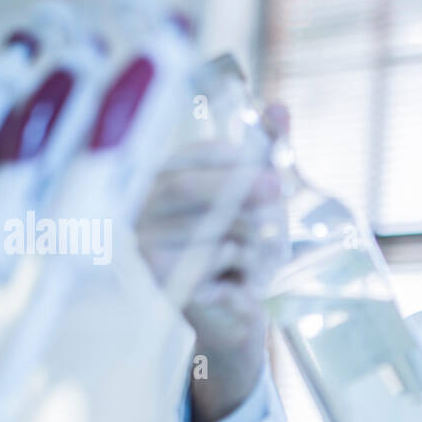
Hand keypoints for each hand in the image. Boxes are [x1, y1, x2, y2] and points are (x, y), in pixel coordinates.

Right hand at [136, 102, 291, 421]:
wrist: (237, 314)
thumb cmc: (246, 250)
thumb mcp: (262, 199)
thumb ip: (268, 152)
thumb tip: (281, 106)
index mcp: (161, 180)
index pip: (192, 156)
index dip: (232, 157)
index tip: (269, 165)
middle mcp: (141, 208)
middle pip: (188, 186)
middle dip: (239, 187)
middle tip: (277, 189)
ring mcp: (143, 244)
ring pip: (208, 223)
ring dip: (249, 235)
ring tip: (260, 252)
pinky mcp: (158, 278)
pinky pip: (211, 258)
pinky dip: (239, 266)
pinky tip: (239, 278)